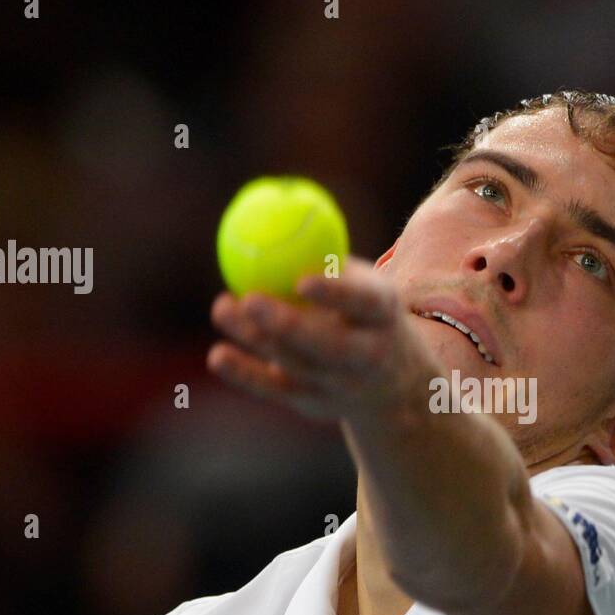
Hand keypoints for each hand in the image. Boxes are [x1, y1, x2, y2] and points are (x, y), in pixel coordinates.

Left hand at [207, 257, 435, 422]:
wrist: (394, 385)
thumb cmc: (367, 316)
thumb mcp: (366, 286)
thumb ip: (330, 262)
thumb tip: (281, 211)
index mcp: (384, 317)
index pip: (364, 305)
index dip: (335, 294)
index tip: (302, 280)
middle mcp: (367, 356)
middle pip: (328, 346)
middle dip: (289, 325)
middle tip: (251, 300)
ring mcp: (340, 385)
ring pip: (293, 363)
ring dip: (254, 337)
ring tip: (223, 307)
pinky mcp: (313, 403)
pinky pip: (275, 389)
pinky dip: (245, 373)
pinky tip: (219, 354)